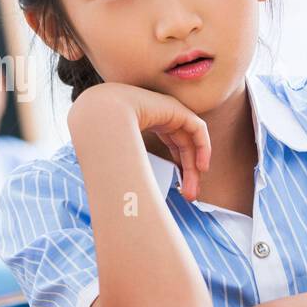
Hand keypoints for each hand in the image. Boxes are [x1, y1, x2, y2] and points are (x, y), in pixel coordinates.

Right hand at [70, 82, 210, 202]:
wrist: (103, 115)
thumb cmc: (103, 136)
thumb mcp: (120, 155)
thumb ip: (127, 168)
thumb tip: (123, 196)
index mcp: (148, 121)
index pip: (172, 144)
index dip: (179, 166)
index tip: (179, 189)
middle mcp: (161, 115)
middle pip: (183, 146)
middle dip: (188, 172)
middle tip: (189, 196)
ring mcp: (170, 111)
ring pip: (191, 141)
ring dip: (195, 167)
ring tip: (193, 191)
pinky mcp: (177, 109)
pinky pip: (198, 129)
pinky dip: (203, 148)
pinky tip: (201, 167)